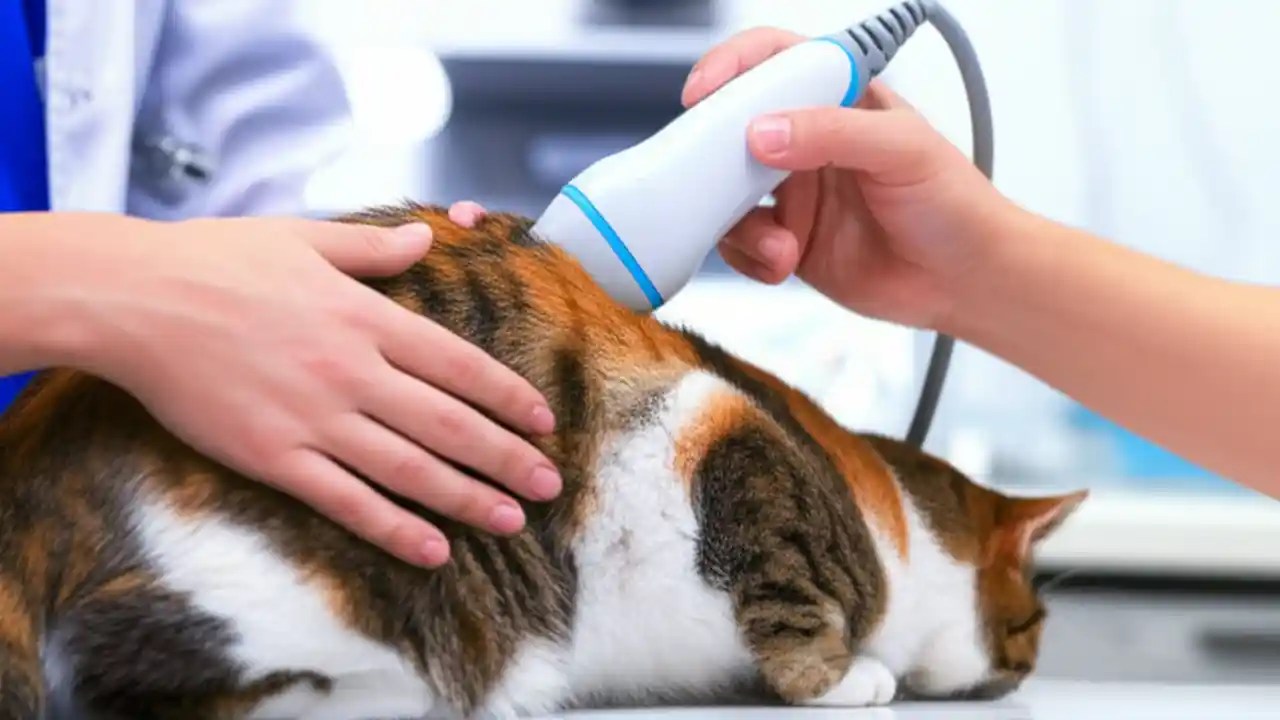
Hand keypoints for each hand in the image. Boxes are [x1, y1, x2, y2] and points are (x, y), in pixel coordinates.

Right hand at [77, 205, 557, 567]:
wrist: (133, 298)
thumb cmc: (215, 259)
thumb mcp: (304, 238)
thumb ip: (373, 249)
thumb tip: (427, 236)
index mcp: (365, 315)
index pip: (459, 363)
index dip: (508, 396)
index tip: (543, 421)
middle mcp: (352, 370)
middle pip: (448, 423)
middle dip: (506, 457)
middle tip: (551, 485)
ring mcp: (314, 417)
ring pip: (409, 467)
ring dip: (466, 498)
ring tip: (512, 521)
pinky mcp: (272, 455)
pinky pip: (345, 500)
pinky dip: (393, 528)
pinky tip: (432, 550)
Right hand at [682, 28, 1018, 329]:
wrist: (966, 282)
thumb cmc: (955, 204)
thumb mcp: (903, 151)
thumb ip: (833, 133)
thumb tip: (763, 132)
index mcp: (838, 98)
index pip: (773, 60)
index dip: (733, 67)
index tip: (705, 94)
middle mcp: (807, 141)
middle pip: (733, 130)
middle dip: (718, 160)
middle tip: (720, 184)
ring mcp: (793, 192)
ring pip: (727, 194)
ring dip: (740, 223)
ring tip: (779, 245)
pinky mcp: (785, 240)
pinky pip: (739, 243)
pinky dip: (749, 256)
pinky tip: (783, 262)